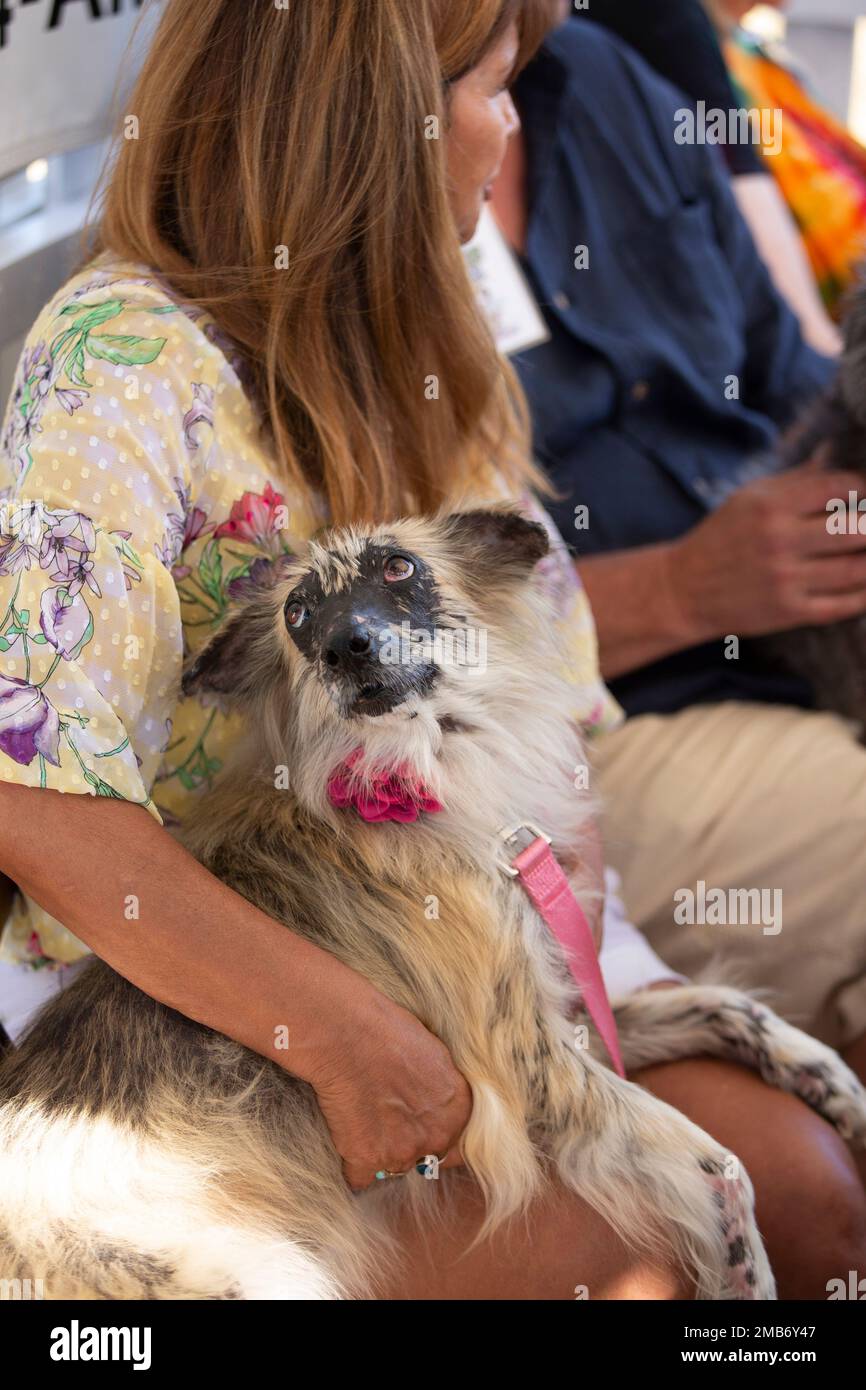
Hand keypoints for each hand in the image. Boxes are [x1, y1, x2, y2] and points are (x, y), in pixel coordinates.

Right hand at [305, 981, 471, 1190]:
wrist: (347, 1035)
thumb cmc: (387, 1032)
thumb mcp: (434, 1055)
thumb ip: (441, 1091)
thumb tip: (436, 1104)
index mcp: (459, 1109)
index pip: (454, 1143)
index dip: (431, 1135)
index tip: (413, 1126)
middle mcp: (437, 1136)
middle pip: (423, 1159)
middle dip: (405, 1145)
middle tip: (383, 1119)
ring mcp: (402, 1151)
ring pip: (391, 1168)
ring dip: (378, 1153)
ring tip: (361, 1119)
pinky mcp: (367, 1160)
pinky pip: (359, 1178)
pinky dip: (350, 1164)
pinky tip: (343, 1133)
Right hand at [669, 462, 865, 641]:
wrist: (683, 590)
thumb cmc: (721, 538)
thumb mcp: (749, 498)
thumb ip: (797, 480)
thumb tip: (834, 452)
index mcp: (770, 506)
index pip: (838, 487)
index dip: (862, 488)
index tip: (863, 494)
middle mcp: (780, 541)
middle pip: (856, 529)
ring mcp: (786, 580)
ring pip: (857, 569)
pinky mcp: (789, 612)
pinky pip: (843, 605)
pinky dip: (865, 595)